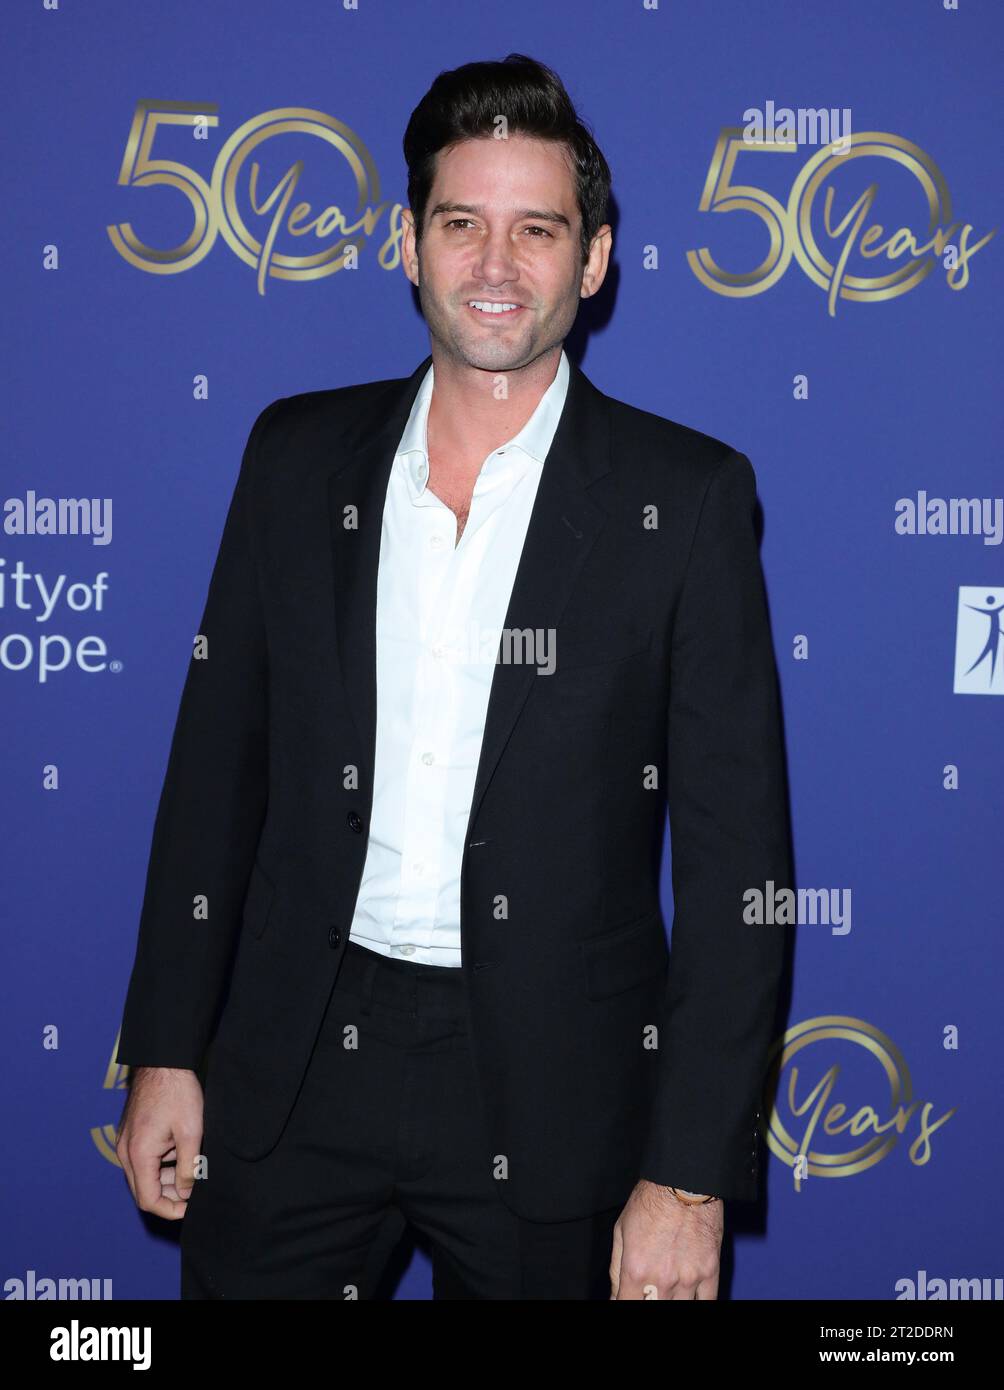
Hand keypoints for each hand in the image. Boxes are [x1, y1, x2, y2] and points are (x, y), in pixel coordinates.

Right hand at [116, 1066, 203, 1219]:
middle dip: (170, 1196)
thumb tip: (186, 1193)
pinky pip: (143, 1160)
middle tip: (194, 1191)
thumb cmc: (177, 1093)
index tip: (190, 1208)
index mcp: (139, 1155)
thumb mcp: (191, 1132)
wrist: (162, 1062)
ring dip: (166, 1179)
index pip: (148, 1200)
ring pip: (144, 1176)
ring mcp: (126, 1143)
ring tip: (192, 1170)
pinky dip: (161, 1165)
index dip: (170, 1210)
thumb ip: (188, 1166)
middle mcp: (126, 1152)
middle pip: (144, 1190)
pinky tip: (181, 1154)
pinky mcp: (131, 1135)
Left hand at [609, 1179, 722, 1298]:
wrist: (683, 1181)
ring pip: (680, 1308)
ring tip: (665, 1289)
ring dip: (670, 1300)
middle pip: (654, 1309)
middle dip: (647, 1301)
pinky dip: (696, 1302)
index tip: (627, 1297)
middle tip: (647, 1290)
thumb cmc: (651, 1201)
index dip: (623, 1304)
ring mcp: (689, 1278)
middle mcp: (663, 1279)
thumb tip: (615, 1295)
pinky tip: (687, 1296)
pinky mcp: (710, 1271)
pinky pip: (707, 1302)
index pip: (626, 1306)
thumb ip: (616, 1269)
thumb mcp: (621, 1231)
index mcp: (636, 1270)